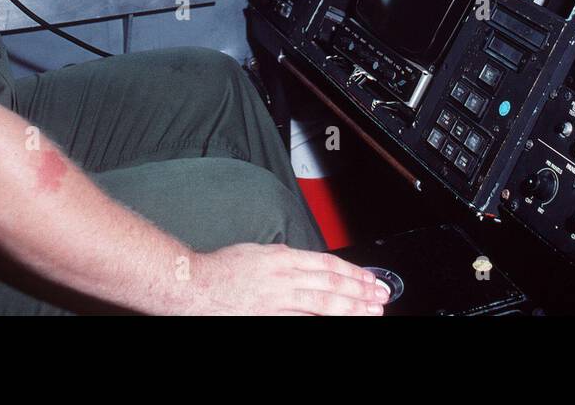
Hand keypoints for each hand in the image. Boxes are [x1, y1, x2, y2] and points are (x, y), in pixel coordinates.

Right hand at [186, 243, 391, 314]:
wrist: (194, 285)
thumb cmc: (222, 268)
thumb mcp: (259, 251)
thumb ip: (285, 258)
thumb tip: (308, 265)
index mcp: (283, 257)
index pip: (328, 265)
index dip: (353, 273)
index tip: (370, 280)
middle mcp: (283, 278)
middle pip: (331, 285)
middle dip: (360, 292)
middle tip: (380, 298)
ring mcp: (277, 301)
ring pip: (322, 305)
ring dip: (349, 309)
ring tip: (370, 312)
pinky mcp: (267, 319)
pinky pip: (300, 323)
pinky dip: (320, 324)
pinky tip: (336, 324)